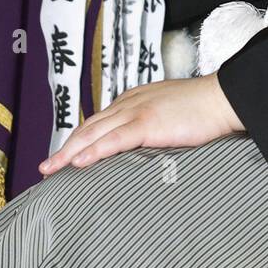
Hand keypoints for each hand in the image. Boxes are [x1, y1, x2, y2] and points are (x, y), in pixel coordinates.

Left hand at [38, 73, 245, 174]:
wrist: (222, 99)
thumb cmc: (203, 109)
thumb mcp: (170, 115)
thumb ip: (152, 127)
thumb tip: (142, 150)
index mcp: (134, 100)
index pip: (99, 122)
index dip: (79, 138)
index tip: (65, 154)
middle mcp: (129, 103)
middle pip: (89, 127)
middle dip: (65, 147)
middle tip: (46, 166)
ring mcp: (137, 112)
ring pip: (94, 133)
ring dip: (69, 152)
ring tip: (51, 168)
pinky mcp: (147, 123)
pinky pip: (113, 140)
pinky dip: (93, 151)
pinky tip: (78, 162)